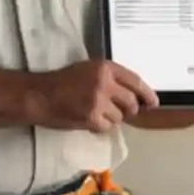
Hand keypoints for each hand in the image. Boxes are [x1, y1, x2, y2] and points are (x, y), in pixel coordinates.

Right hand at [29, 60, 158, 133]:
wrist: (40, 95)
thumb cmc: (63, 81)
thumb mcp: (89, 70)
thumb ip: (110, 78)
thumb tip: (133, 94)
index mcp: (105, 67)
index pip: (135, 81)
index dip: (147, 93)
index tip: (153, 103)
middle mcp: (105, 82)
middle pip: (131, 102)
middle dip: (127, 110)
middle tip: (117, 110)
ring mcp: (99, 101)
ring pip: (120, 117)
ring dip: (111, 118)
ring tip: (94, 112)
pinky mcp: (92, 117)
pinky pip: (107, 127)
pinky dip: (100, 127)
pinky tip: (88, 120)